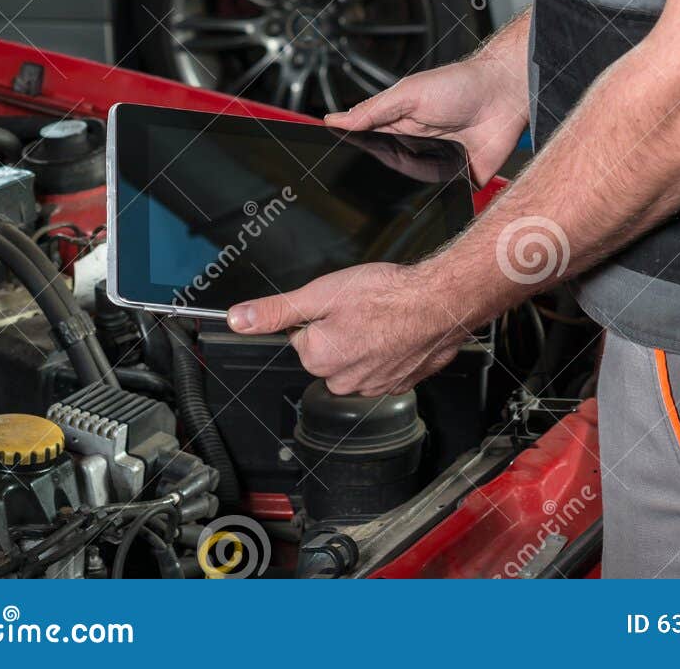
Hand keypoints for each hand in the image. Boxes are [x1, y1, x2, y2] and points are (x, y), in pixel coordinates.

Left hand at [227, 261, 466, 395]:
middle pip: (330, 351)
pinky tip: (399, 331)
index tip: (341, 302)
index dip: (321, 313)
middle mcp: (343, 381)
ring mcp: (374, 387)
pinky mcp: (401, 384)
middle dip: (342, 329)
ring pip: (357, 360)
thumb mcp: (321, 293)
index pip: (304, 336)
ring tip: (383, 317)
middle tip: (363, 307)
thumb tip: (238, 319)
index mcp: (318, 358)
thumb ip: (277, 310)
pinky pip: (384, 368)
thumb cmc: (387, 294)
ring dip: (366, 341)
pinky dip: (390, 351)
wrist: (440, 303)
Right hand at [328, 42, 527, 186]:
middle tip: (370, 182)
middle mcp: (414, 148)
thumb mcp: (407, 93)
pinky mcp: (459, 182)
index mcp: (396, 126)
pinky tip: (431, 204)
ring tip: (409, 183)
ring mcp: (436, 166)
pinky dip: (438, 205)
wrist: (504, 94)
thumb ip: (373, 111)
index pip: (366, 147)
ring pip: (411, 192)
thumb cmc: (459, 84)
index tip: (329, 170)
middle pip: (386, 174)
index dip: (350, 158)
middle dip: (378, 181)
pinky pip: (443, 202)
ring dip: (408, 193)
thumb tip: (334, 120)